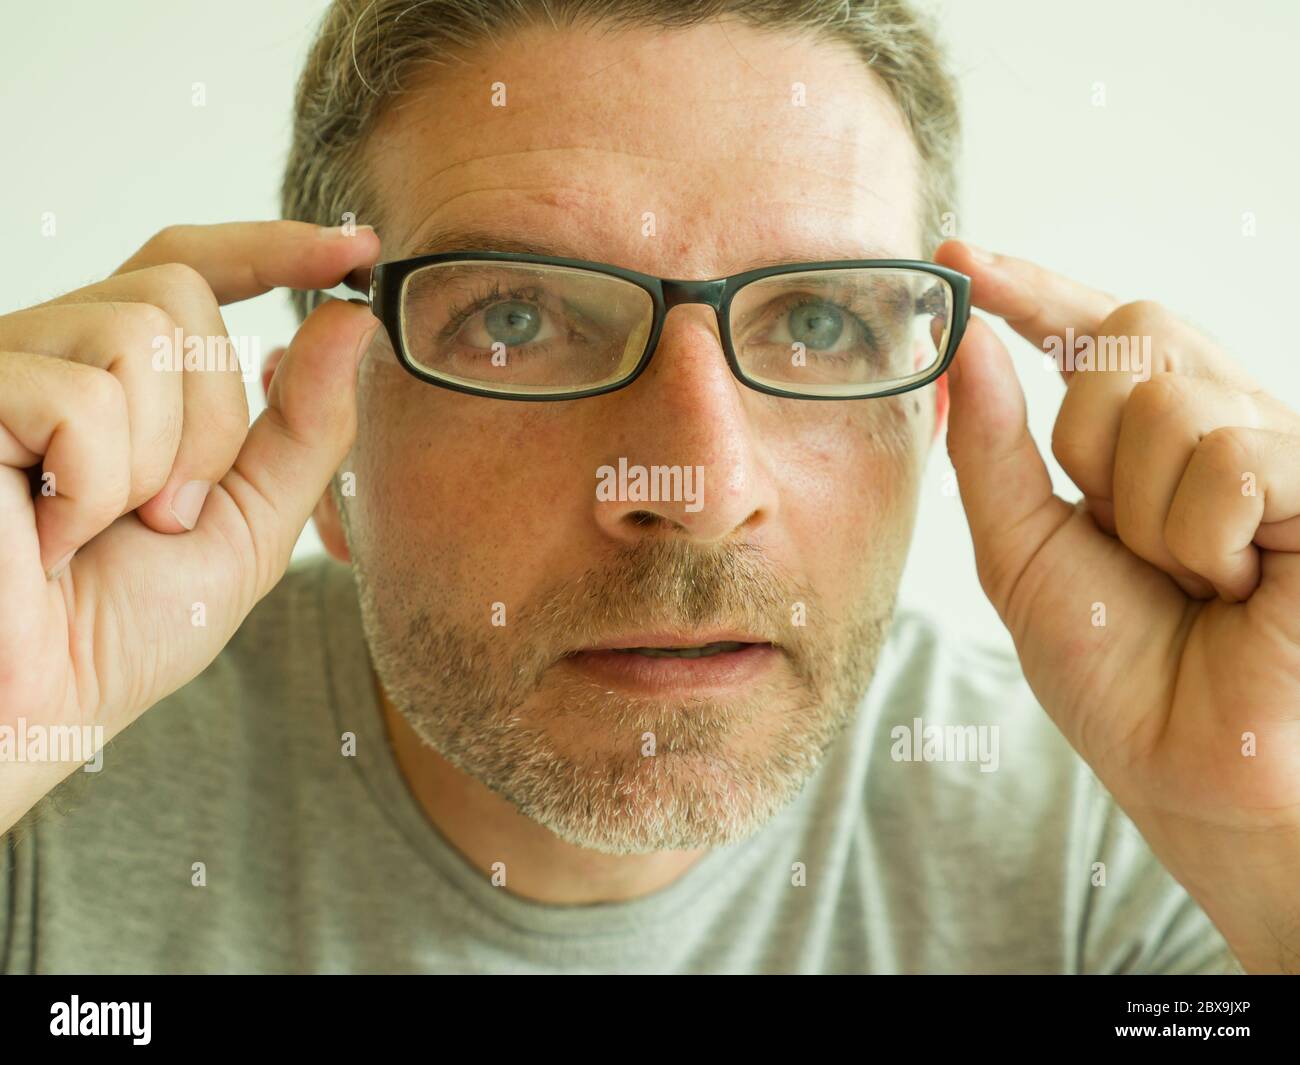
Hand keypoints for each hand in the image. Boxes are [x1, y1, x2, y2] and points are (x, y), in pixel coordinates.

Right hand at [0, 221, 380, 832]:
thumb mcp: (246, 524)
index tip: (361, 250)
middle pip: (178, 295)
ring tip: (94, 531)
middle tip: (163, 515)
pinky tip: (42, 539)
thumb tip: (353, 319)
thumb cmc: (120, 628)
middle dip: (206, 421)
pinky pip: (80, 399)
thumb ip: (302, 427)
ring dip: (151, 462)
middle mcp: (52, 351)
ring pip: (138, 333)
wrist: (32, 710)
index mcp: (116, 375)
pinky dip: (94, 489)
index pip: (191, 267)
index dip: (274, 249)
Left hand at [937, 240, 1299, 971]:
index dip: (1028, 288)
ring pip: (1169, 400)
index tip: (956, 263)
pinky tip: (1237, 587)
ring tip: (1191, 583)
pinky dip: (1202, 535)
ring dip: (1143, 512)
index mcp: (1152, 437)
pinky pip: (1230, 455)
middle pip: (1128, 337)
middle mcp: (1221, 423)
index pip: (1094, 326)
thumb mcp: (1022, 551)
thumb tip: (966, 343)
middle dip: (1089, 442)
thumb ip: (990, 448)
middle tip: (1126, 542)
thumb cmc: (1114, 672)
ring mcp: (1278, 448)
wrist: (1187, 770)